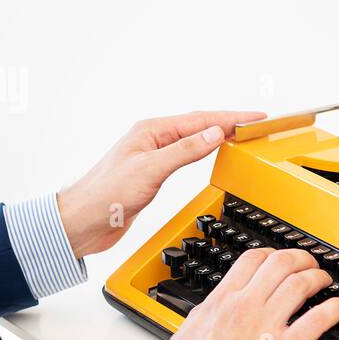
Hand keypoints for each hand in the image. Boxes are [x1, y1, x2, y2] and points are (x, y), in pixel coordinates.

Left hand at [57, 110, 263, 257]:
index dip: (231, 118)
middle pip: (199, 125)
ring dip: (218, 134)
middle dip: (229, 122)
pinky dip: (205, 150)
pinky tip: (212, 151)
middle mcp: (153, 140)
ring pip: (194, 139)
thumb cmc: (106, 195)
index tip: (254, 117)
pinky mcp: (153, 174)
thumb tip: (214, 134)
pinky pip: (186, 155)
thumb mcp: (151, 170)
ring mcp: (153, 156)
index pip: (200, 120)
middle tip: (255, 122)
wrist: (83, 222)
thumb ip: (184, 151)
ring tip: (240, 132)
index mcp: (151, 131)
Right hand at [159, 249, 338, 339]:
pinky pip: (317, 321)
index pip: (252, 259)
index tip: (279, 259)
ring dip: (318, 278)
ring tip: (325, 282)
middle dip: (300, 258)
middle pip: (281, 264)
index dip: (271, 254)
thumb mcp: (186, 336)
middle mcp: (245, 308)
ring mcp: (266, 327)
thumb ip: (204, 316)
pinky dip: (334, 310)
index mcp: (220, 302)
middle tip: (309, 264)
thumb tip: (212, 308)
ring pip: (301, 285)